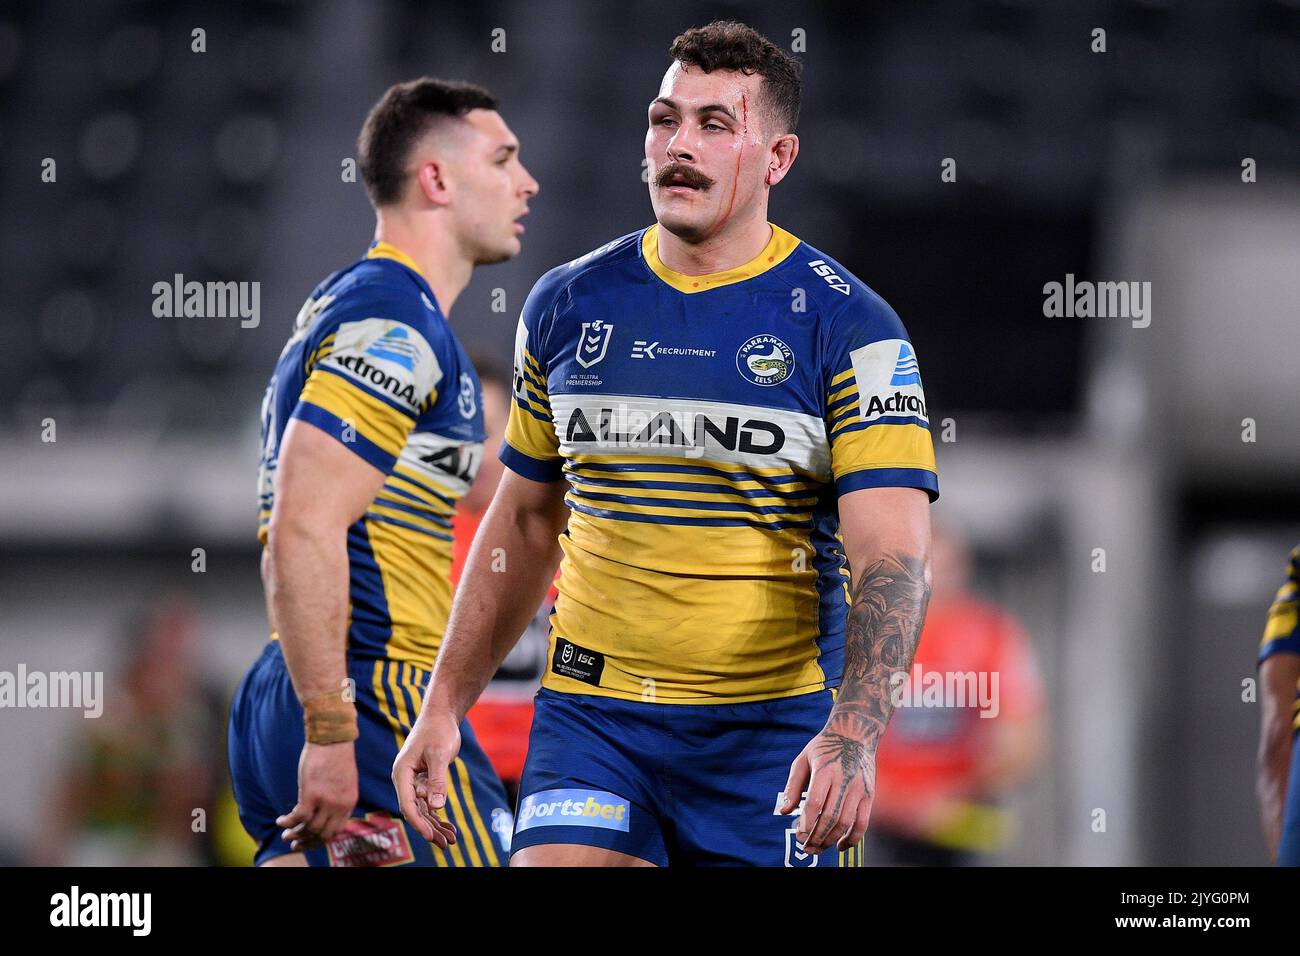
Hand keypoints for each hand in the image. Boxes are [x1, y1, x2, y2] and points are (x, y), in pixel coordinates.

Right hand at [276, 740, 358, 850]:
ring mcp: (326, 800)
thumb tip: (326, 812)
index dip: (322, 839)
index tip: (311, 840)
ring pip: (308, 828)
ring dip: (294, 834)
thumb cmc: (337, 755)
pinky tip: (280, 821)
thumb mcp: (345, 781)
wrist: (333, 737)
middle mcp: (339, 805)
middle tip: (295, 843)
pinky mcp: (311, 793)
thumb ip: (338, 798)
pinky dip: (287, 822)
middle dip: (307, 842)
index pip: (337, 831)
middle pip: (322, 834)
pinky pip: (297, 817)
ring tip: (285, 834)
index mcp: (349, 802)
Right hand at [391, 707, 460, 847]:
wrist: (441, 716)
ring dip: (436, 825)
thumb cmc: (438, 731)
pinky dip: (438, 815)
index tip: (431, 837)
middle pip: (415, 811)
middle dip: (430, 829)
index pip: (407, 804)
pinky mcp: (424, 780)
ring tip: (451, 840)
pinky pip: (429, 802)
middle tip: (446, 844)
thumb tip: (436, 806)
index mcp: (401, 773)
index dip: (419, 822)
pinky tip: (449, 827)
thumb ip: (437, 780)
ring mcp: (413, 781)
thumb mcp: (439, 755)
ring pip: (423, 809)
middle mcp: (404, 779)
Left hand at [780, 716, 876, 855]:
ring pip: (846, 822)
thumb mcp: (803, 759)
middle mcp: (844, 780)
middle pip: (830, 816)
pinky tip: (840, 847)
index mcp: (825, 770)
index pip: (815, 802)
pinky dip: (852, 839)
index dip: (807, 822)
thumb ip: (793, 786)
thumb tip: (784, 812)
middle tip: (806, 848)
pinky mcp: (869, 795)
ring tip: (818, 848)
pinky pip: (863, 823)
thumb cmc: (824, 748)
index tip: (799, 836)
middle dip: (816, 836)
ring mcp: (859, 788)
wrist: (855, 734)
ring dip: (831, 840)